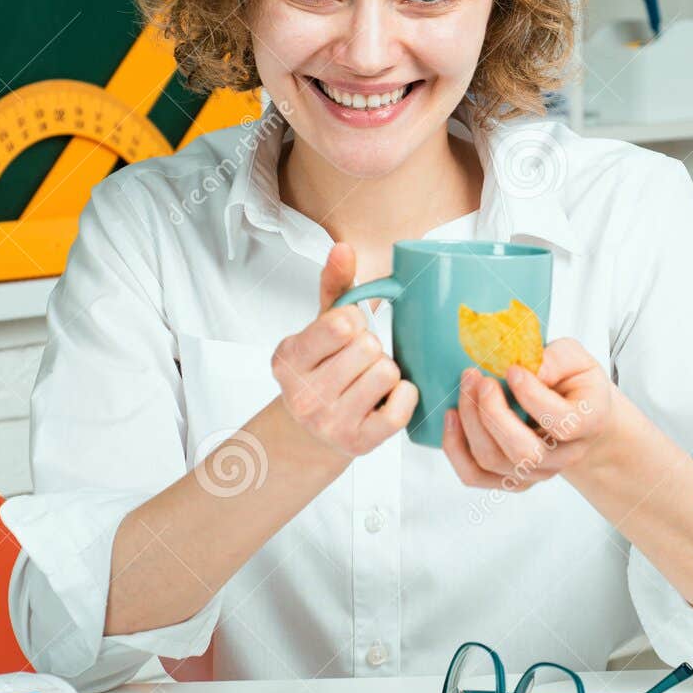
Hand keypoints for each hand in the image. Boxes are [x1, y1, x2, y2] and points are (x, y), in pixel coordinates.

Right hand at [271, 242, 418, 457]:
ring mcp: (330, 422)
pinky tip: (388, 395)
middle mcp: (304, 395)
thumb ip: (333, 285)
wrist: (311, 430)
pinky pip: (400, 408)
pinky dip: (404, 395)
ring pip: (387, 373)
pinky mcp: (359, 443)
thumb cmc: (321, 370)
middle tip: (357, 361)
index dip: (354, 321)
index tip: (346, 332)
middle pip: (369, 347)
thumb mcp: (318, 327)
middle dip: (371, 347)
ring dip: (386, 371)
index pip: (340, 323)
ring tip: (368, 379)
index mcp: (288, 359)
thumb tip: (343, 249)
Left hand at [443, 337, 612, 490]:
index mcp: (589, 422)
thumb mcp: (574, 359)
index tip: (512, 369)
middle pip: (524, 452)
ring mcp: (537, 472)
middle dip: (492, 413)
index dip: (531, 396)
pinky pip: (475, 475)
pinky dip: (456, 448)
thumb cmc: (573, 382)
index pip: (562, 423)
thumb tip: (526, 369)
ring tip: (465, 387)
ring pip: (493, 461)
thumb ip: (555, 359)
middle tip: (478, 378)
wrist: (576, 412)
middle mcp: (564, 456)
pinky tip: (451, 418)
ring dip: (470, 422)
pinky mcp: (510, 478)